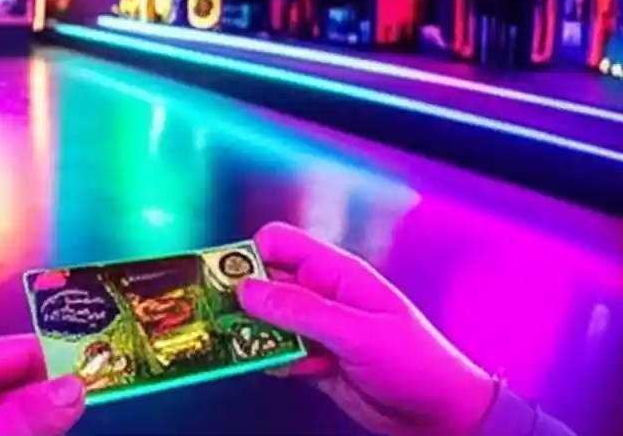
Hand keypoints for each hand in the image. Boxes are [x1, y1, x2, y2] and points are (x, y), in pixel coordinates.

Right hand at [237, 223, 495, 435]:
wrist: (440, 416)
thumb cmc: (417, 363)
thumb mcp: (356, 332)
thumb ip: (300, 310)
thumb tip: (247, 289)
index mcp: (335, 273)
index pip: (278, 245)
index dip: (248, 256)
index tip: (222, 279)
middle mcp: (321, 295)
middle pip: (263, 283)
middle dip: (241, 300)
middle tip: (219, 318)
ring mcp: (316, 328)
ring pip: (265, 321)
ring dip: (254, 335)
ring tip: (249, 349)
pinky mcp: (313, 360)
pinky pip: (276, 352)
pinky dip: (272, 360)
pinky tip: (285, 370)